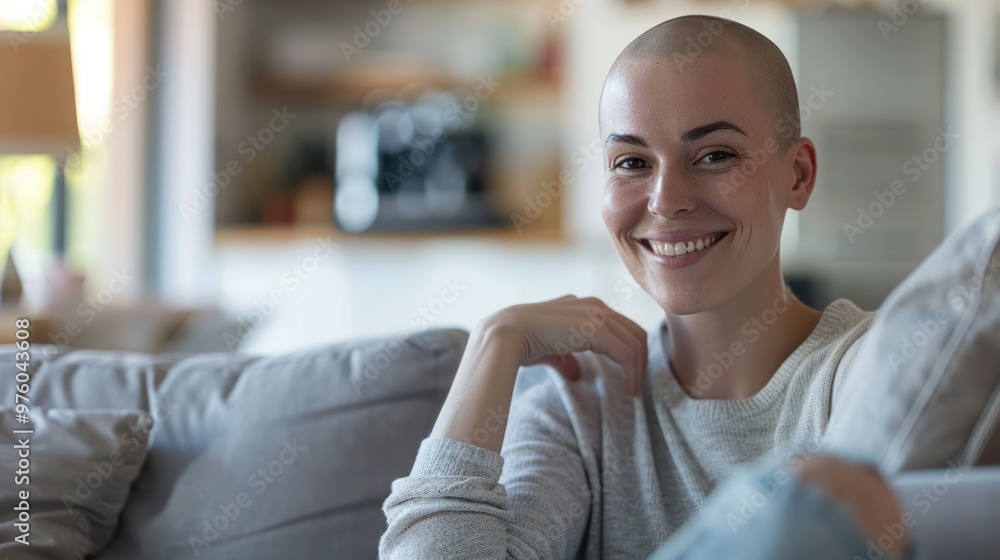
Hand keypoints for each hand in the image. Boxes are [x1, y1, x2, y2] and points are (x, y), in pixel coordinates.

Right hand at [479, 295, 648, 395]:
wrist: (505, 335)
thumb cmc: (520, 342)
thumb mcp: (550, 349)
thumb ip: (567, 357)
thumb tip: (575, 373)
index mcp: (584, 306)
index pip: (620, 328)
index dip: (628, 353)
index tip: (629, 377)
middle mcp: (594, 305)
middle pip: (634, 333)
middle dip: (640, 361)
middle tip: (636, 387)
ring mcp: (596, 313)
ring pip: (635, 342)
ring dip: (639, 370)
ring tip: (634, 392)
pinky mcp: (597, 328)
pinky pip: (626, 352)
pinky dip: (632, 372)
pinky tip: (628, 389)